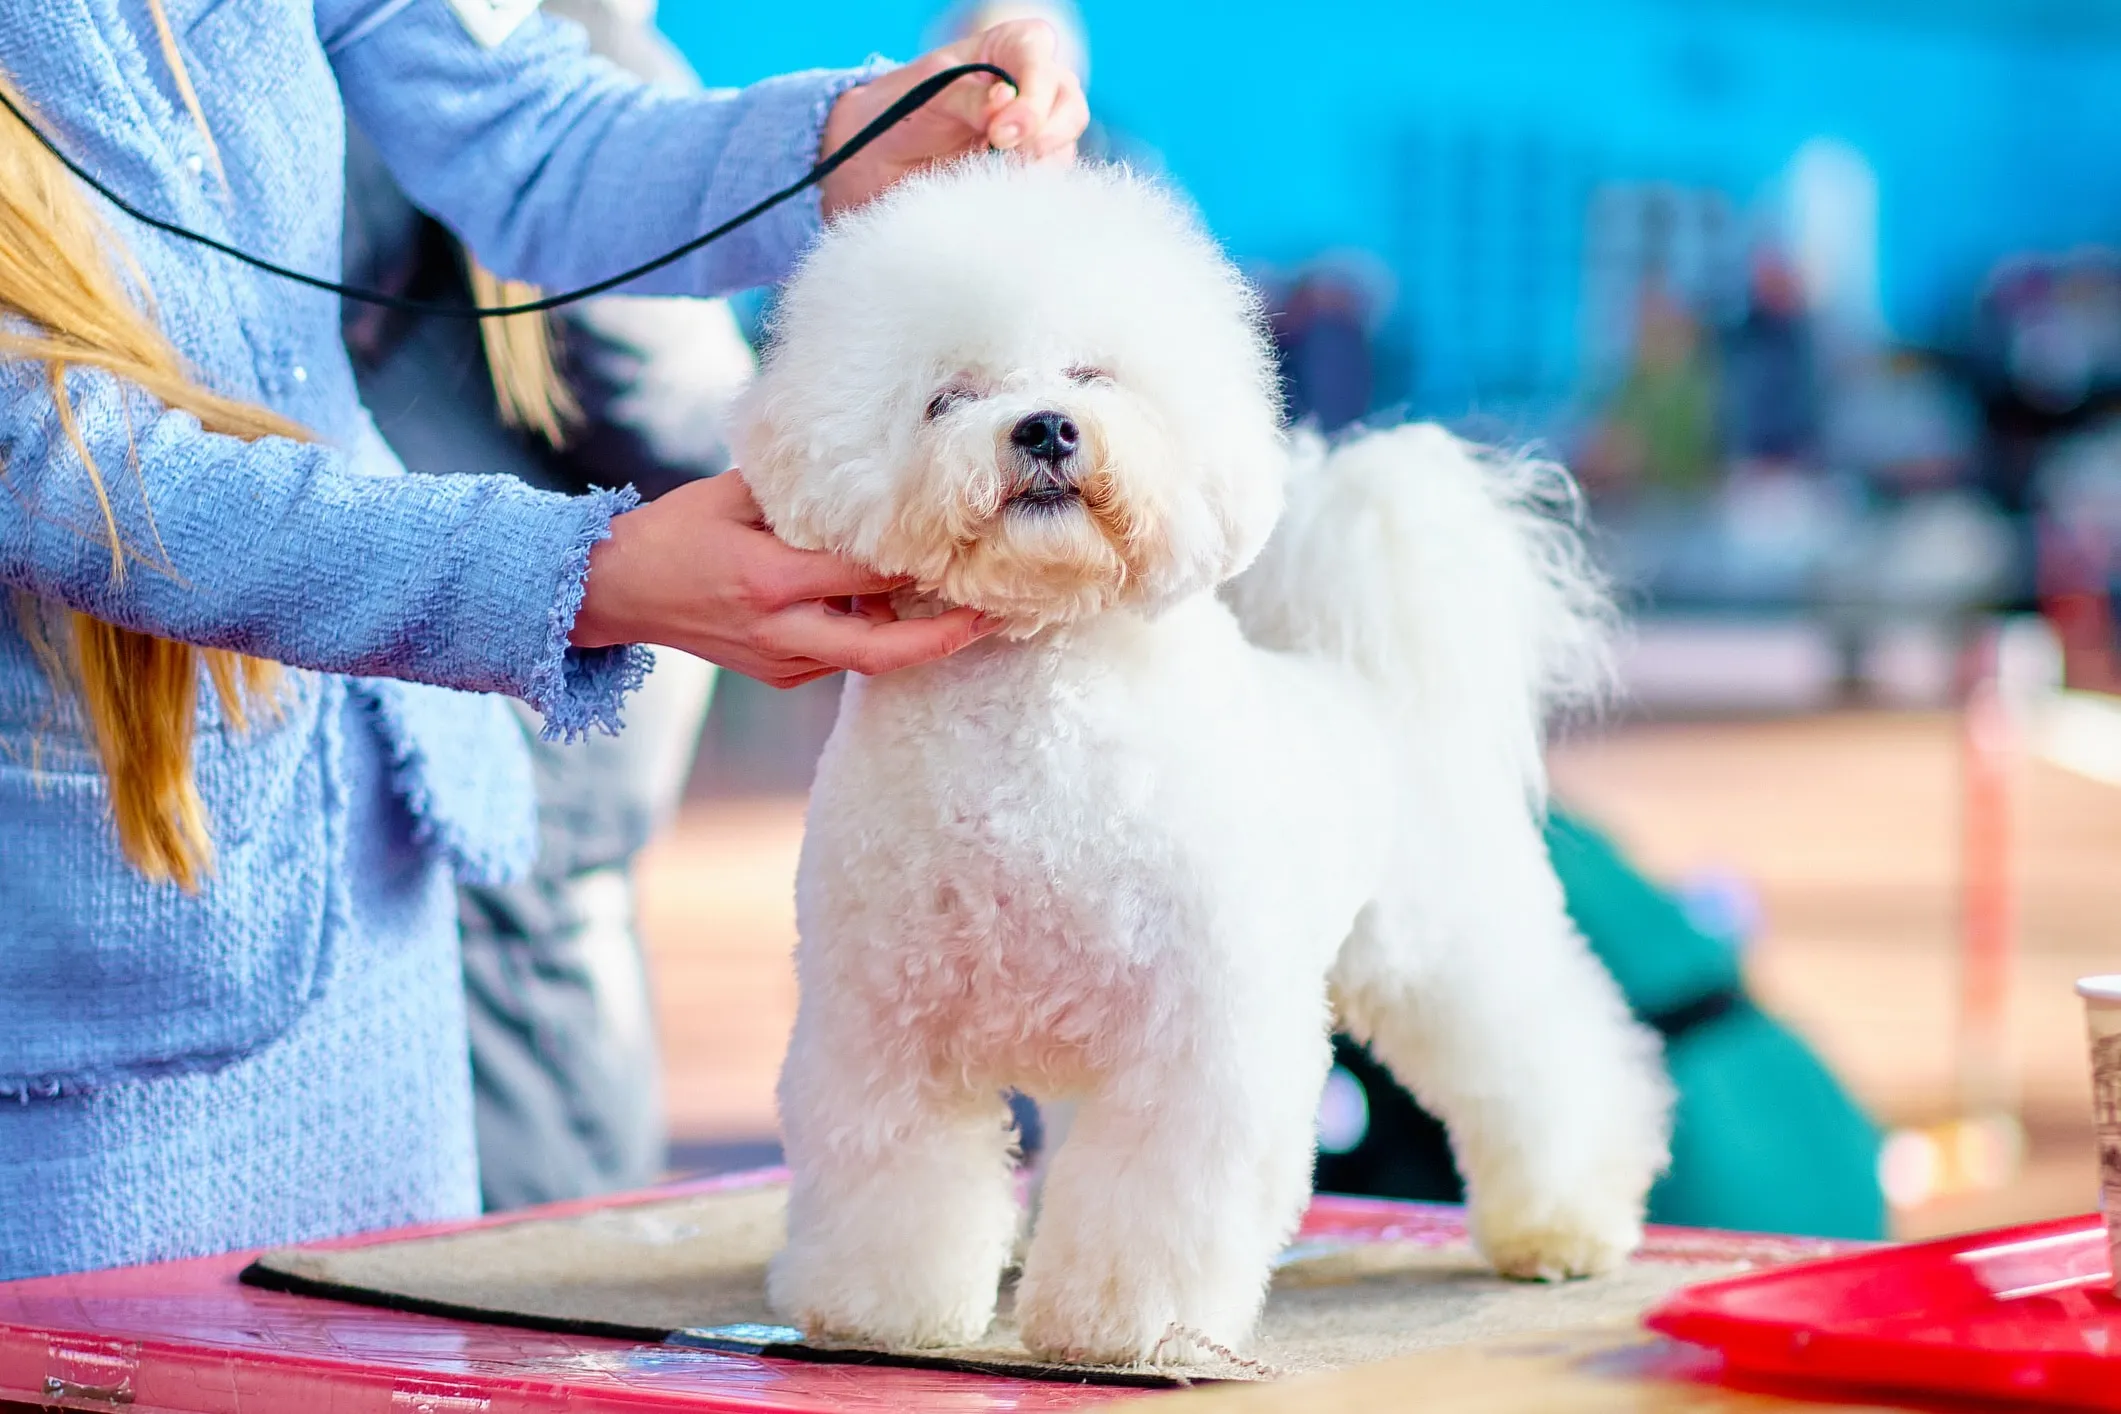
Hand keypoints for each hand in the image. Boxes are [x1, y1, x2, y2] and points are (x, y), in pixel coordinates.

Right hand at [570, 471, 999, 687]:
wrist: (614, 593)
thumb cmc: (670, 533)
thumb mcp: (730, 496)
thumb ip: (797, 494)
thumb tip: (859, 475)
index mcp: (769, 581)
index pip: (864, 578)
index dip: (916, 565)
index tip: (959, 546)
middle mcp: (779, 632)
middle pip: (880, 650)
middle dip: (942, 637)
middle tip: (992, 616)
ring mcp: (778, 661)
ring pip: (864, 658)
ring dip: (910, 636)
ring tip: (960, 605)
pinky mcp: (777, 673)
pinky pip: (838, 658)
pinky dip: (869, 635)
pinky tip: (892, 608)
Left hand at [818, 19, 1088, 218]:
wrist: (880, 159)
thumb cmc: (901, 110)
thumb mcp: (927, 92)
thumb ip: (968, 95)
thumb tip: (1007, 99)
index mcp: (1007, 49)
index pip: (1039, 56)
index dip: (1033, 94)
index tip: (1002, 132)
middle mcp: (1031, 87)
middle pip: (1069, 105)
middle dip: (1045, 133)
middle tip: (1003, 154)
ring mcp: (1036, 131)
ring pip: (1063, 147)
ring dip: (1032, 165)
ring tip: (986, 170)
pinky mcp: (1029, 170)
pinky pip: (1046, 181)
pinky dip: (1025, 188)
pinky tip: (994, 187)